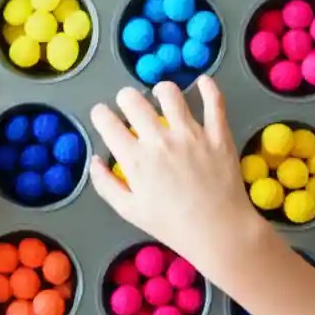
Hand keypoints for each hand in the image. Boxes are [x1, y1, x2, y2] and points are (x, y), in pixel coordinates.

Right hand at [88, 78, 268, 272]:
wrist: (219, 232)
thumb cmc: (172, 226)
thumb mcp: (129, 211)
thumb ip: (107, 184)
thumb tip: (95, 160)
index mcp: (135, 160)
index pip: (107, 122)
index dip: (100, 114)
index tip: (103, 115)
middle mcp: (160, 140)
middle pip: (133, 100)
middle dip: (125, 98)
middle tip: (129, 105)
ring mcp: (191, 134)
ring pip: (170, 93)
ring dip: (160, 91)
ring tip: (161, 96)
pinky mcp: (218, 134)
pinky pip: (214, 102)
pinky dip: (208, 87)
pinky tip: (202, 82)